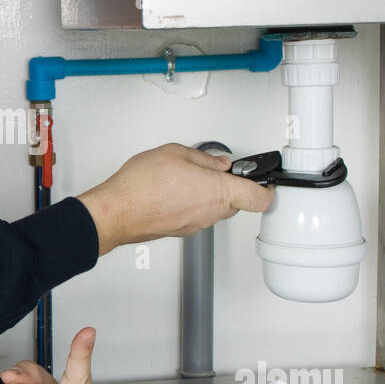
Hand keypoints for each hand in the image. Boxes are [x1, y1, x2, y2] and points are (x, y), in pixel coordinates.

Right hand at [76, 143, 274, 255]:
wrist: (117, 212)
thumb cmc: (142, 185)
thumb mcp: (176, 152)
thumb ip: (204, 158)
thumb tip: (217, 163)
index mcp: (218, 191)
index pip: (260, 198)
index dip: (266, 188)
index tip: (264, 179)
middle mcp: (211, 212)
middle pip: (238, 203)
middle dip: (232, 186)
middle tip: (219, 171)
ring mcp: (196, 225)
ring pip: (216, 210)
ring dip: (210, 195)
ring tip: (189, 178)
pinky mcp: (181, 230)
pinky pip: (197, 215)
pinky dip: (192, 204)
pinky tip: (174, 191)